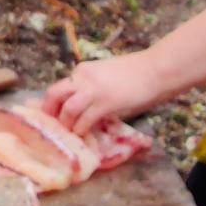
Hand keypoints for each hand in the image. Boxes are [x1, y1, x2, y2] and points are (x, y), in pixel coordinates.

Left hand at [41, 52, 169, 134]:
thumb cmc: (136, 74)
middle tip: (52, 128)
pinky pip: (85, 120)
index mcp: (82, 71)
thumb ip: (92, 89)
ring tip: (70, 135)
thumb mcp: (105, 76)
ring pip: (67, 109)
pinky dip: (82, 130)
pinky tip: (84, 136)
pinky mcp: (106, 102)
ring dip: (66, 125)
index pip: (60, 87)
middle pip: (54, 94)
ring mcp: (93, 90)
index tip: (54, 116)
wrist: (156, 70)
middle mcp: (83, 77)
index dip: (54, 104)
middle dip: (50, 112)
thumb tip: (84, 109)